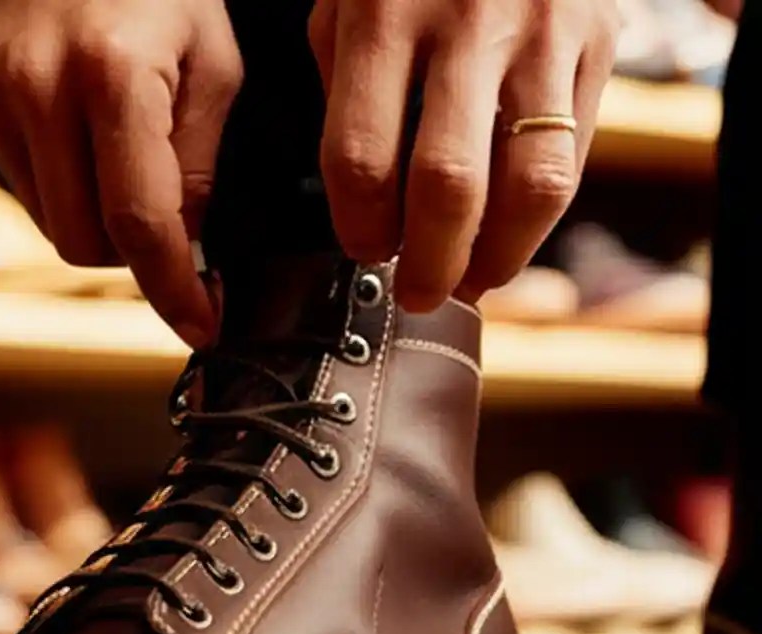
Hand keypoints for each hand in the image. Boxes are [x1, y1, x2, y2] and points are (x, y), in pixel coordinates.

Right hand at [0, 0, 242, 346]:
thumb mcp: (214, 63)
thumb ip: (200, 164)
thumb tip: (185, 248)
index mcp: (114, 76)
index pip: (141, 222)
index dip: (174, 288)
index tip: (201, 322)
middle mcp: (40, 90)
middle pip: (86, 244)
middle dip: (135, 255)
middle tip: (172, 225)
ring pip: (52, 228)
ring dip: (98, 225)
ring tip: (125, 165)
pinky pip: (26, 192)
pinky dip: (66, 193)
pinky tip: (86, 146)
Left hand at [309, 0, 618, 310]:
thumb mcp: (347, 6)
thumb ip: (348, 91)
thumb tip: (364, 199)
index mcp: (381, 18)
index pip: (361, 156)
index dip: (359, 225)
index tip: (362, 248)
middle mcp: (465, 26)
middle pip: (447, 184)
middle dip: (428, 260)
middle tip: (416, 292)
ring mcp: (540, 36)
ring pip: (531, 183)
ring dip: (499, 256)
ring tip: (472, 281)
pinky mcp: (598, 43)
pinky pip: (576, 155)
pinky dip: (542, 217)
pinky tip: (512, 238)